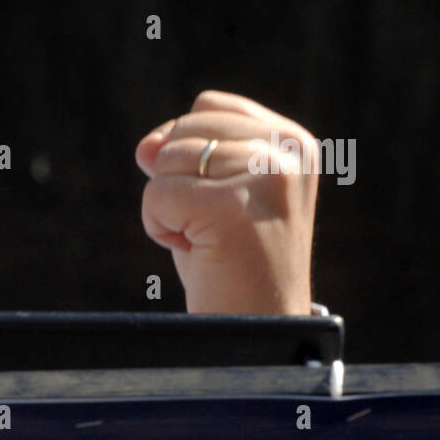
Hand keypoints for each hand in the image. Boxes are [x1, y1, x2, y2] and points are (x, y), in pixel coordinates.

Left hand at [134, 90, 318, 314]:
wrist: (256, 332)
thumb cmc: (232, 266)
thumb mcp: (209, 197)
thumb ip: (183, 158)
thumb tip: (146, 146)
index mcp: (294, 141)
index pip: (206, 107)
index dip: (187, 153)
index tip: (217, 201)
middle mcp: (289, 152)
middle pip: (183, 131)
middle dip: (177, 183)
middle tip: (213, 229)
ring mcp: (266, 177)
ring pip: (166, 162)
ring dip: (168, 210)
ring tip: (209, 242)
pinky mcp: (232, 208)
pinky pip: (156, 196)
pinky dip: (159, 229)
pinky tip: (198, 253)